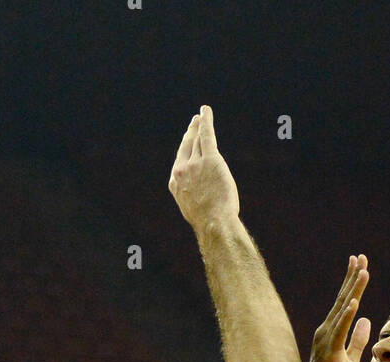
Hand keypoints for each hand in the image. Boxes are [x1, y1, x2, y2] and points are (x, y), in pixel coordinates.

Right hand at [169, 106, 239, 230]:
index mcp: (175, 183)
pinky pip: (207, 135)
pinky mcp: (210, 159)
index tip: (188, 142)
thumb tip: (199, 197)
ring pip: (198, 140)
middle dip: (190, 133)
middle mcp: (182, 170)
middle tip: (194, 122)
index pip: (180, 161)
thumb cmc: (208, 222)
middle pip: (186, 146)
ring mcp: (195, 164)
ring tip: (201, 117)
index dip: (185, 150)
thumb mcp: (193, 210)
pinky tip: (205, 111)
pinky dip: (206, 121)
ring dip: (199, 126)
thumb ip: (192, 197)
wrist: (214, 223)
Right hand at [306, 255, 370, 361]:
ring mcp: (326, 343)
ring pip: (342, 311)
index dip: (353, 283)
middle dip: (353, 278)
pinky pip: (339, 333)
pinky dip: (346, 317)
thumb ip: (357, 340)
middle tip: (361, 256)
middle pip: (343, 300)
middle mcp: (326, 333)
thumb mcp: (350, 361)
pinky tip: (354, 303)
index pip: (345, 303)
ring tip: (363, 271)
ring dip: (353, 291)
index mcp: (332, 333)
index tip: (361, 264)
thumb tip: (366, 320)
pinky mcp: (329, 356)